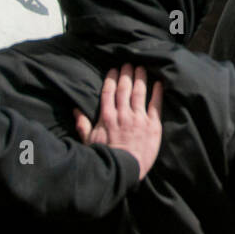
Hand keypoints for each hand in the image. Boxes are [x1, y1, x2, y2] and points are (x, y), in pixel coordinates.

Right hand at [75, 64, 163, 179]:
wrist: (124, 169)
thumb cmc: (105, 157)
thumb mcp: (89, 141)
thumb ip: (82, 124)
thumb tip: (75, 110)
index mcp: (107, 117)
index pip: (108, 92)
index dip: (112, 79)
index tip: (114, 70)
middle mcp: (122, 114)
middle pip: (124, 88)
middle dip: (126, 74)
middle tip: (129, 64)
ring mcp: (138, 118)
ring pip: (139, 92)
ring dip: (140, 78)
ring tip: (141, 68)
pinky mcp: (152, 125)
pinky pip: (156, 104)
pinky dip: (157, 92)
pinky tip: (159, 83)